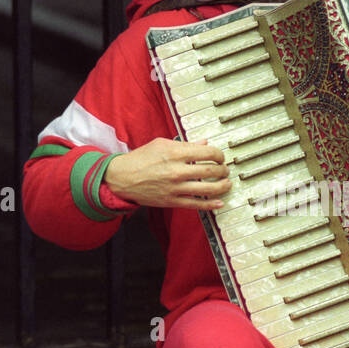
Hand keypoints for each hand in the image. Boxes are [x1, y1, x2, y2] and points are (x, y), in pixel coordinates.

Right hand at [103, 137, 231, 209]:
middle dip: (223, 170)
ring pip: (207, 189)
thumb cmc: (141, 159)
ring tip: (227, 184)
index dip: (219, 154)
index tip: (220, 156)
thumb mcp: (161, 144)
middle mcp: (177, 171)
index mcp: (175, 153)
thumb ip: (185, 144)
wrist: (122, 178)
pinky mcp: (172, 201)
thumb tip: (204, 143)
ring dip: (222, 186)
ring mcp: (175, 188)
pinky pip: (196, 204)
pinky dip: (210, 204)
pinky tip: (219, 203)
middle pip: (211, 170)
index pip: (207, 152)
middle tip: (225, 170)